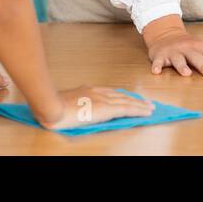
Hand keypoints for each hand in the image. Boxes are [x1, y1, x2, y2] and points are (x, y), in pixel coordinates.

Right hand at [35, 85, 154, 129]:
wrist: (51, 106)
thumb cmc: (52, 107)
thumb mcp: (64, 102)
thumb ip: (74, 103)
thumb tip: (77, 110)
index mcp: (87, 89)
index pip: (110, 92)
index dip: (121, 96)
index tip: (129, 98)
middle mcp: (98, 91)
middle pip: (121, 95)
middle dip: (134, 99)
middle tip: (146, 102)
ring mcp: (103, 99)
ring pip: (127, 101)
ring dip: (140, 104)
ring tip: (150, 107)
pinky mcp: (106, 108)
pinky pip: (127, 108)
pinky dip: (139, 110)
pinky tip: (146, 112)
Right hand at [146, 27, 202, 77]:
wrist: (166, 35)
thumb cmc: (192, 45)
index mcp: (201, 47)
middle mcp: (189, 48)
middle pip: (197, 57)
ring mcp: (174, 52)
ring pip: (178, 59)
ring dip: (182, 66)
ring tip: (186, 74)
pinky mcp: (161, 56)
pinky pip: (158, 61)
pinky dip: (157, 66)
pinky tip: (156, 71)